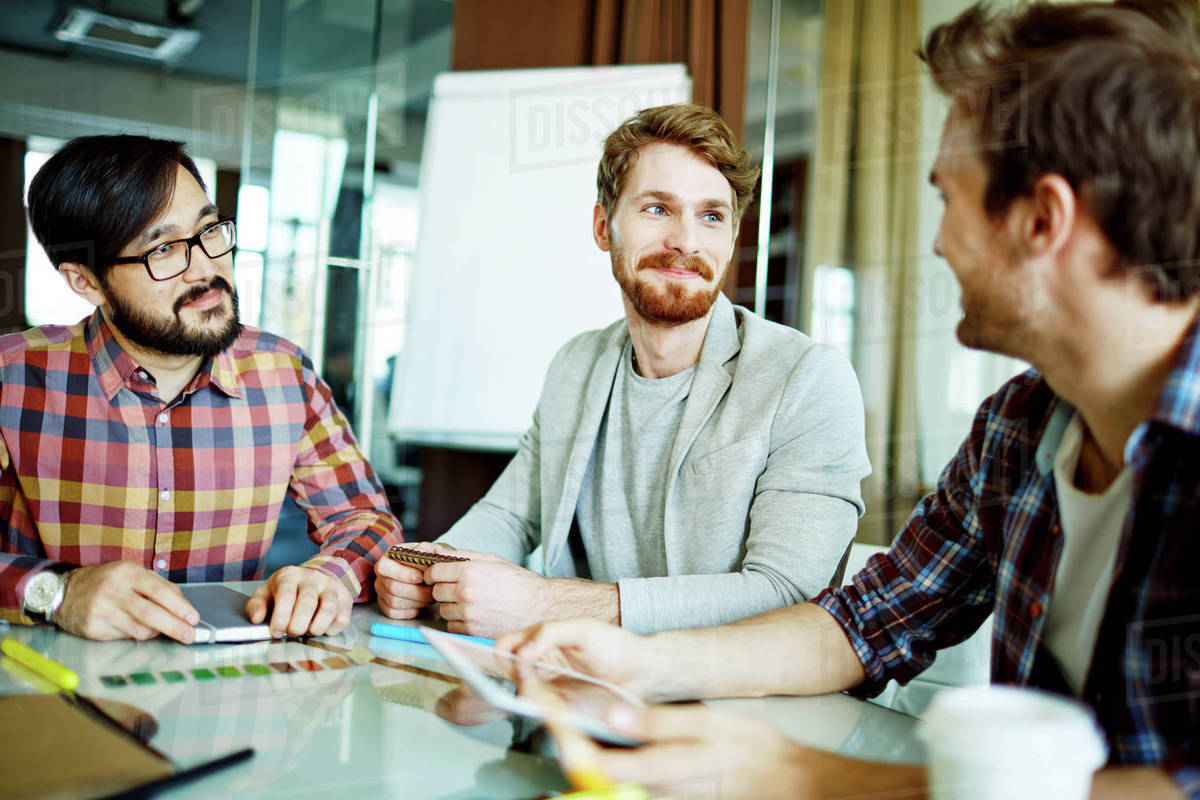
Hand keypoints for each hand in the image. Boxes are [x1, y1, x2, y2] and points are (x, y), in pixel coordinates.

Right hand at [53, 561, 199, 642]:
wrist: (64, 592)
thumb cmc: (106, 582)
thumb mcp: (131, 573)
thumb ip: (157, 585)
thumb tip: (183, 605)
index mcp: (127, 572)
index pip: (160, 590)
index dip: (179, 606)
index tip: (193, 618)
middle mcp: (114, 590)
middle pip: (151, 613)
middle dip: (174, 626)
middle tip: (189, 635)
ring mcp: (102, 610)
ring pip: (140, 629)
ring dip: (157, 632)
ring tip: (161, 629)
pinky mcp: (94, 628)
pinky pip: (125, 637)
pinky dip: (137, 635)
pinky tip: (136, 629)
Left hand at [247, 565, 351, 636]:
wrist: (317, 576)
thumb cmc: (288, 589)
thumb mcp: (267, 592)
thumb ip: (256, 605)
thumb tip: (256, 619)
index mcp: (290, 576)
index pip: (286, 596)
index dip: (280, 618)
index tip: (276, 632)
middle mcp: (313, 579)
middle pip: (307, 604)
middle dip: (297, 626)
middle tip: (292, 633)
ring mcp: (331, 587)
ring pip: (328, 610)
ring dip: (315, 628)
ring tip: (307, 631)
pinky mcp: (345, 599)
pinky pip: (341, 619)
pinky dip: (330, 630)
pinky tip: (321, 628)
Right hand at [373, 542, 444, 618]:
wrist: (432, 573)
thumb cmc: (429, 561)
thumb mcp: (430, 550)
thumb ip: (426, 549)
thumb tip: (421, 555)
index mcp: (388, 558)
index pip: (383, 567)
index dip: (402, 574)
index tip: (422, 576)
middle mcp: (381, 575)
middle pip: (392, 588)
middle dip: (417, 591)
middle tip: (433, 589)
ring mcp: (382, 592)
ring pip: (394, 602)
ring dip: (417, 601)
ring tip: (431, 595)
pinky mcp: (386, 606)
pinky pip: (395, 613)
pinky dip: (411, 610)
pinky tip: (422, 603)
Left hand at [427, 552, 617, 638]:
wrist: (539, 607)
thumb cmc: (518, 582)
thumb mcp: (492, 561)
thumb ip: (464, 557)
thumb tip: (439, 553)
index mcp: (469, 572)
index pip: (434, 573)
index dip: (435, 574)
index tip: (440, 576)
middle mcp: (465, 593)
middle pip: (436, 592)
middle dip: (444, 590)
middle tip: (460, 589)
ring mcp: (468, 614)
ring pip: (443, 610)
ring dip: (452, 607)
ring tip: (471, 603)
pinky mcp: (473, 631)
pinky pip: (453, 626)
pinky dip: (460, 622)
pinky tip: (475, 615)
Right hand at [497, 618, 654, 697]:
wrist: (642, 672)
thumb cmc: (615, 645)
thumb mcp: (583, 629)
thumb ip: (550, 633)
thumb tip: (523, 651)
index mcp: (541, 639)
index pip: (507, 645)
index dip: (504, 654)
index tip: (519, 664)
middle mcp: (542, 663)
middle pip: (510, 672)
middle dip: (516, 678)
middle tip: (533, 681)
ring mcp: (550, 685)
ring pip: (523, 693)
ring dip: (529, 695)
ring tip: (548, 693)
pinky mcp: (561, 706)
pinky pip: (541, 710)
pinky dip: (543, 710)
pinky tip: (557, 706)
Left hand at [554, 703, 915, 799]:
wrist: (786, 782)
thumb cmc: (750, 749)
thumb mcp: (706, 724)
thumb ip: (657, 725)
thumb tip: (612, 717)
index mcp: (660, 770)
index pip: (595, 762)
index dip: (565, 737)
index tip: (548, 712)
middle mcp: (653, 793)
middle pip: (594, 777)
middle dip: (567, 746)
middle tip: (549, 712)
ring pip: (607, 782)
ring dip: (585, 755)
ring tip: (567, 722)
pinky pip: (628, 786)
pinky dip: (607, 766)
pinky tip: (601, 743)